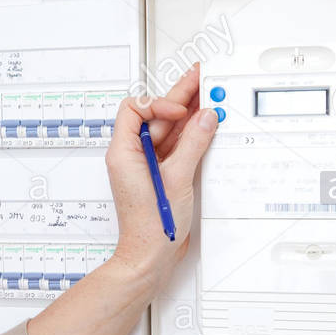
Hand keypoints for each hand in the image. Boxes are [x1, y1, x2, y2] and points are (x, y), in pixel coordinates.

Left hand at [105, 63, 218, 287]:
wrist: (150, 257)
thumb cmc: (150, 228)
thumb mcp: (176, 179)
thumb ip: (193, 144)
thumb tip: (206, 118)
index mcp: (124, 152)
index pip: (135, 109)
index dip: (158, 103)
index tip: (180, 110)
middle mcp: (133, 156)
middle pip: (156, 116)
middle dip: (180, 97)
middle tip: (202, 76)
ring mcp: (149, 165)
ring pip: (169, 130)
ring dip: (190, 114)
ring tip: (211, 94)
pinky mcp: (163, 175)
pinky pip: (178, 147)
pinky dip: (194, 135)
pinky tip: (209, 123)